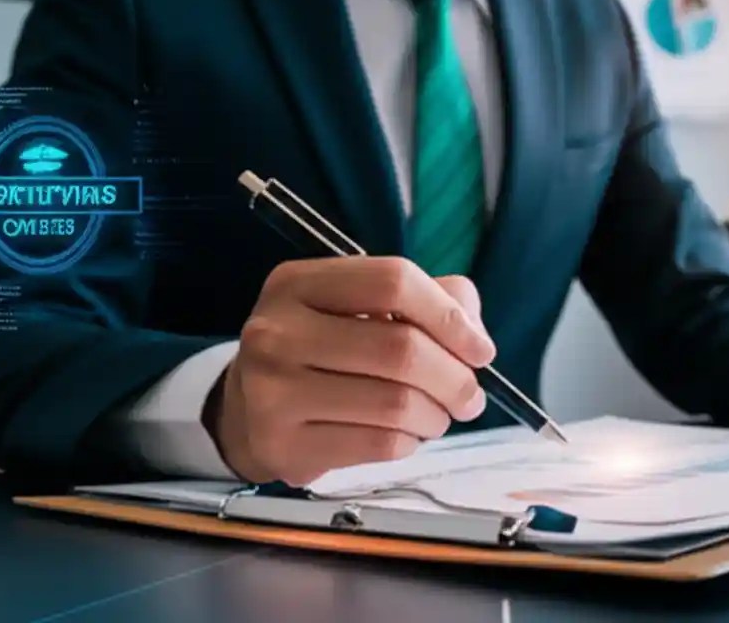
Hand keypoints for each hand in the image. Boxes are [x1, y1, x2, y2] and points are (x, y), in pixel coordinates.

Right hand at [207, 257, 495, 484]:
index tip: (480, 349)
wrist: (247, 411)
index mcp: (297, 283)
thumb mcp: (359, 306)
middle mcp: (276, 332)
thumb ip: (428, 299)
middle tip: (470, 395)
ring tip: (437, 415)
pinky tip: (404, 435)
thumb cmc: (323, 351)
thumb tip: (473, 335)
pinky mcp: (282, 445)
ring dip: (436, 415)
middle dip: (455, 377)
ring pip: (396, 403)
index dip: (450, 316)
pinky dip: (409, 442)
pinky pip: (379, 444)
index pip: (393, 282)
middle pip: (401, 348)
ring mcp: (272, 392)